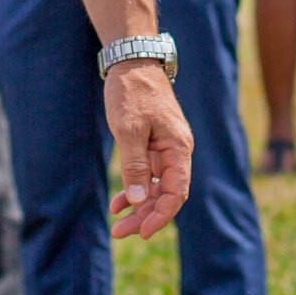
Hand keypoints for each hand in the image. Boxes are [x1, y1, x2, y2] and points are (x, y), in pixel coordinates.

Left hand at [104, 61, 191, 239]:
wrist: (131, 61)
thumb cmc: (131, 92)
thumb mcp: (129, 129)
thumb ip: (135, 166)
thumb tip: (140, 200)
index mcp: (178, 148)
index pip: (177, 192)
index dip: (161, 215)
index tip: (142, 232)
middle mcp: (176, 151)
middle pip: (166, 194)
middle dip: (145, 216)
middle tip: (120, 233)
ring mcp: (164, 149)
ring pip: (156, 188)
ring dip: (139, 207)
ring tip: (117, 225)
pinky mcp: (152, 145)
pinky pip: (147, 175)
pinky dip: (134, 189)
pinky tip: (119, 203)